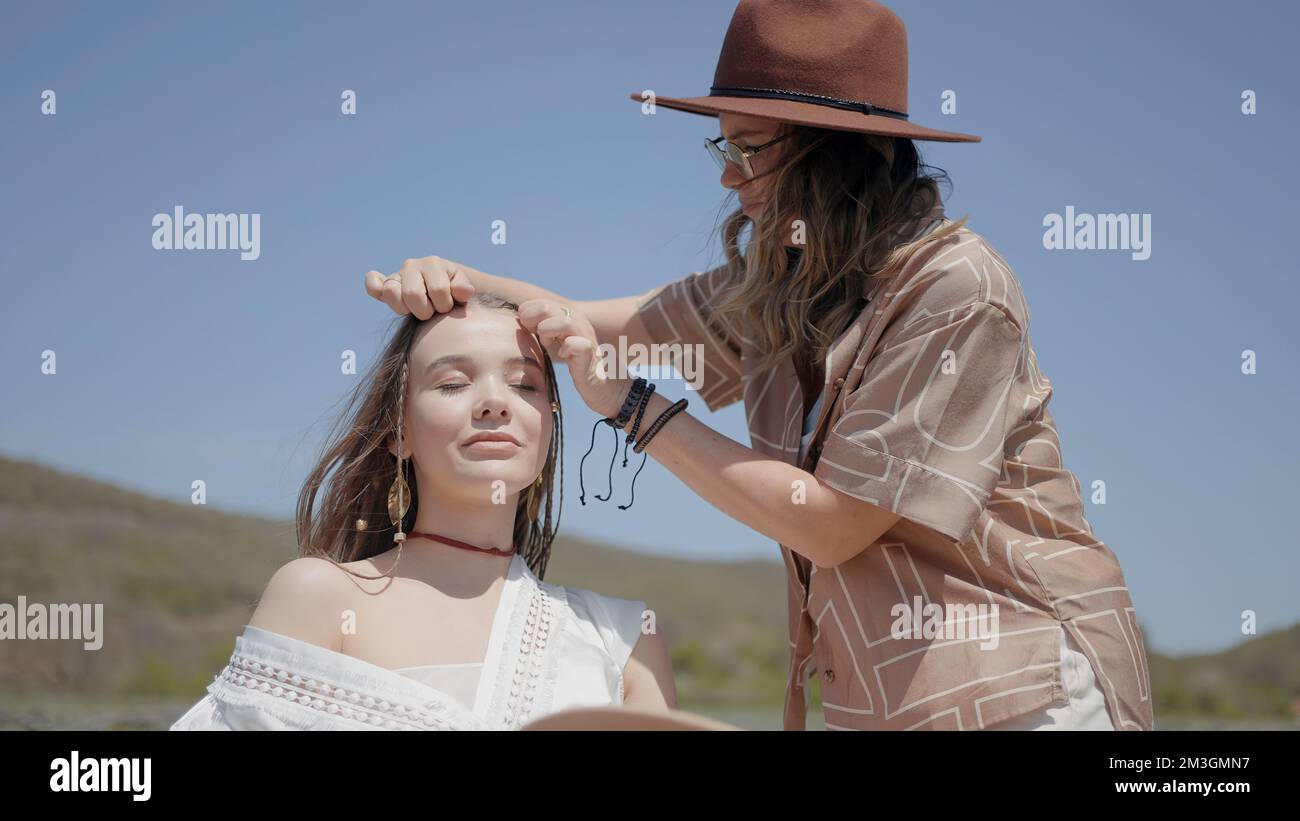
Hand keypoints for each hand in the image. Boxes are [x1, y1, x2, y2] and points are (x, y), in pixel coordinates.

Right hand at [364, 256, 477, 318]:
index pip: (438, 290)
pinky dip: (372, 285)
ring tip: (416, 309)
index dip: (445, 304)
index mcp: (433, 264)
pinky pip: (374, 284)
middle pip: (412, 294)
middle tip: (432, 311)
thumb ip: (464, 289)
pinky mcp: (385, 286)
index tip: (448, 305)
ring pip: (391, 293)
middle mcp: (411, 265)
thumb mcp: (463, 289)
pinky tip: (377, 287)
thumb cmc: (454, 292)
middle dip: (425, 310)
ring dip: (405, 309)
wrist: (443, 291)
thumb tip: (465, 291)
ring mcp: (397, 275)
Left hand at [517, 299, 630, 418]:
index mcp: (569, 318)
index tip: (525, 328)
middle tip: (532, 334)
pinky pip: (577, 345)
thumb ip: (545, 331)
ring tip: (547, 344)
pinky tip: (564, 356)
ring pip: (564, 322)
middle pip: (549, 307)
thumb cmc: (579, 365)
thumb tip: (521, 323)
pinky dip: (566, 349)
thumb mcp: (559, 343)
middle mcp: (579, 323)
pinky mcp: (590, 356)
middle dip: (533, 320)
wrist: (607, 388)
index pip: (542, 303)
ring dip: (548, 331)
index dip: (528, 313)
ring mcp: (586, 338)